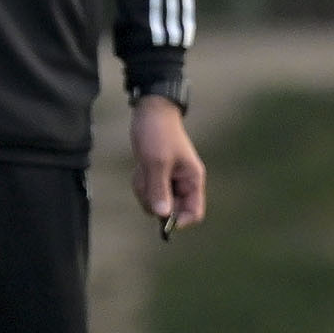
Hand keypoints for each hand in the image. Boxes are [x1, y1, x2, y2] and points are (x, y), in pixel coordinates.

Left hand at [130, 95, 205, 230]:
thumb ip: (159, 189)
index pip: (194, 213)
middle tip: (146, 181)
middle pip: (170, 210)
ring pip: (155, 201)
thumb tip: (163, 215)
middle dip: (154, 199)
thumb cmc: (158, 133)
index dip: (179, 220)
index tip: (161, 217)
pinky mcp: (157, 177)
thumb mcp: (156, 162)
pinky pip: (147, 190)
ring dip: (144, 189)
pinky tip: (140, 167)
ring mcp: (170, 180)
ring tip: (143, 168)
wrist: (150, 112)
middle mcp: (183, 183)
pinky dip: (140, 183)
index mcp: (192, 180)